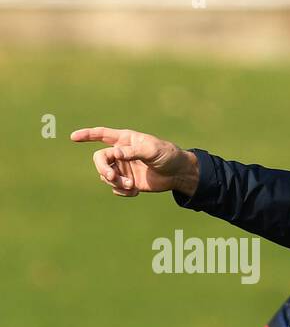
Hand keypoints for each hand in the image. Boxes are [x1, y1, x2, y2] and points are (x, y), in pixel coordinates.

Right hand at [71, 126, 199, 196]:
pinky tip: (135, 191)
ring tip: (131, 186)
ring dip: (116, 182)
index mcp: (125, 140)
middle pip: (100, 159)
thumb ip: (133, 151)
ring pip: (106, 176)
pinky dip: (122, 191)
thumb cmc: (167, 155)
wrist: (179, 174)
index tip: (73, 137)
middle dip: (103, 169)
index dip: (87, 135)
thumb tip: (115, 153)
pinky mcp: (128, 182)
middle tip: (112, 177)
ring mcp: (123, 168)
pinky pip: (115, 188)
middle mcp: (120, 153)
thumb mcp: (152, 150)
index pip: (101, 135)